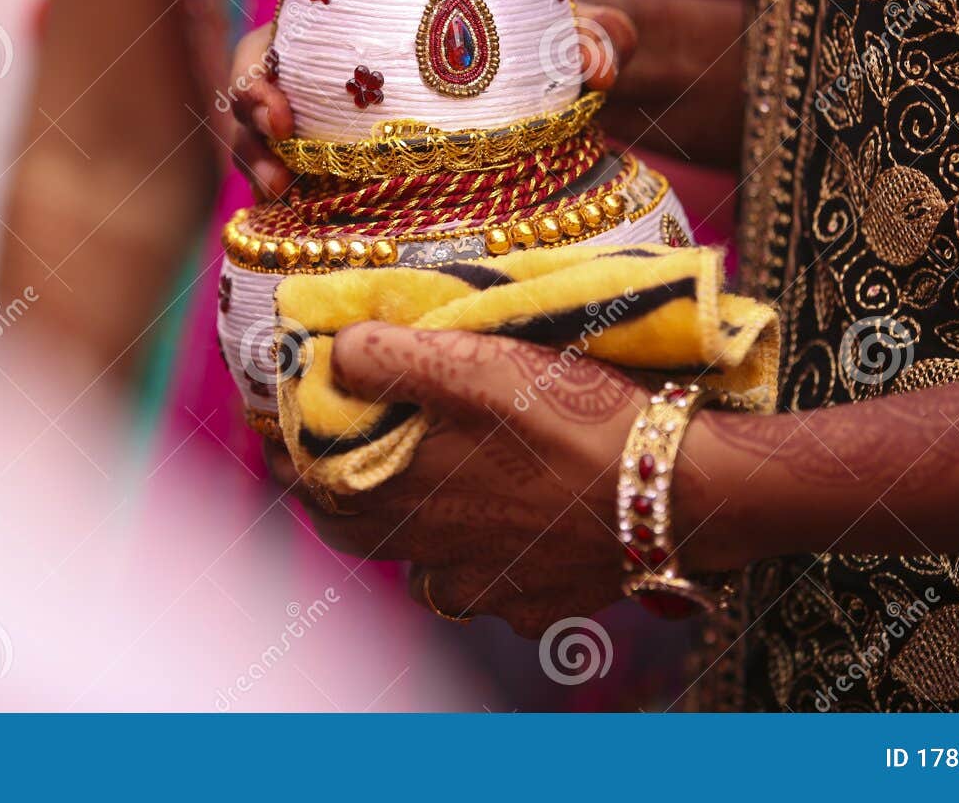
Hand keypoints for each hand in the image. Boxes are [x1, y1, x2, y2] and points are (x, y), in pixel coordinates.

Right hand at [227, 0, 639, 200]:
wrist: (551, 102)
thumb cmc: (550, 38)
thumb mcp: (578, 28)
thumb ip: (594, 34)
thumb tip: (598, 66)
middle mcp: (331, 32)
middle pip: (262, 42)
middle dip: (252, 75)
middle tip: (275, 112)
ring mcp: (321, 92)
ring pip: (258, 108)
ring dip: (251, 140)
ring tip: (278, 180)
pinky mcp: (326, 147)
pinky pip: (281, 159)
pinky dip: (274, 176)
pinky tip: (289, 202)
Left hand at [264, 322, 651, 637]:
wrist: (678, 493)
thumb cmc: (573, 420)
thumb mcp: (479, 364)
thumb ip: (393, 358)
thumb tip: (332, 353)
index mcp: (404, 495)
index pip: (308, 485)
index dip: (287, 453)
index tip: (280, 426)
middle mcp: (432, 555)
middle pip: (357, 534)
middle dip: (340, 497)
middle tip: (345, 458)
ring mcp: (487, 590)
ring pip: (423, 569)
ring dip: (415, 534)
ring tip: (434, 493)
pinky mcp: (540, 606)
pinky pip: (491, 592)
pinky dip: (485, 566)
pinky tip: (510, 535)